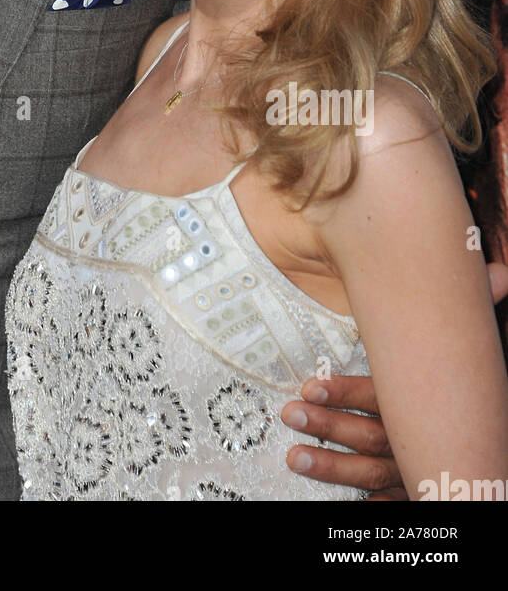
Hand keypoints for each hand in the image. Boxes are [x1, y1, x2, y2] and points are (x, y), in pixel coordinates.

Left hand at [281, 262, 507, 498]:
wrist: (500, 456)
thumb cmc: (481, 401)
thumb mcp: (477, 363)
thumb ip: (474, 323)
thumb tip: (503, 272)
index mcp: (430, 403)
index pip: (382, 395)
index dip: (345, 391)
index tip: (308, 385)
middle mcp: (426, 439)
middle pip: (373, 434)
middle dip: (329, 424)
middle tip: (291, 413)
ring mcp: (425, 472)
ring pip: (374, 471)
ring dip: (332, 466)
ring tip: (295, 457)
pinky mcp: (426, 495)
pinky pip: (396, 506)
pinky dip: (373, 506)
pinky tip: (349, 507)